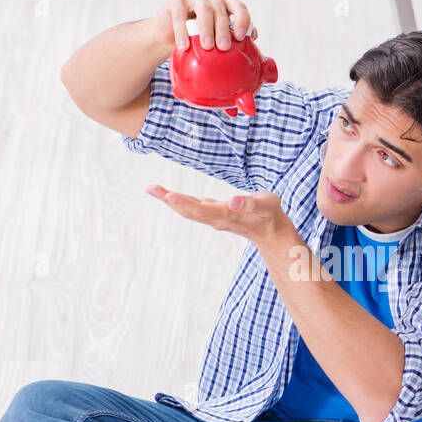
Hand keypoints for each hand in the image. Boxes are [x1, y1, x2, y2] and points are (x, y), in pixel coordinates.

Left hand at [146, 184, 289, 245]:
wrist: (272, 232)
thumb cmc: (270, 215)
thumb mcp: (266, 205)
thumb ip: (250, 203)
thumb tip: (234, 202)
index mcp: (226, 215)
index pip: (200, 209)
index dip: (184, 202)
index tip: (168, 195)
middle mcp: (216, 218)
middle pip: (188, 210)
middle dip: (169, 199)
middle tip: (150, 188)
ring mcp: (214, 217)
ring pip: (189, 210)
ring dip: (171, 200)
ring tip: (154, 189)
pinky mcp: (215, 214)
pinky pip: (194, 208)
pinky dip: (181, 201)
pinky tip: (171, 196)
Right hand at [148, 0, 258, 54]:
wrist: (169, 34)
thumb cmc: (198, 35)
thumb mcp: (217, 35)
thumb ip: (233, 34)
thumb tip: (253, 36)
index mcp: (226, 1)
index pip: (239, 7)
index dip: (243, 20)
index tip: (241, 37)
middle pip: (221, 10)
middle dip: (224, 29)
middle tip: (224, 47)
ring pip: (205, 9)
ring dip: (207, 29)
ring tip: (208, 46)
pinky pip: (181, 14)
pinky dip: (182, 31)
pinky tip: (184, 46)